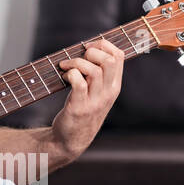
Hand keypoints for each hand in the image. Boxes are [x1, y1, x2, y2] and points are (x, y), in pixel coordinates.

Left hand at [50, 38, 123, 159]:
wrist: (72, 139)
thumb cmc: (82, 110)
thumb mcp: (98, 93)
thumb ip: (99, 74)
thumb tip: (88, 47)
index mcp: (114, 86)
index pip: (119, 56)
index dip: (104, 45)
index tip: (88, 47)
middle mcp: (108, 93)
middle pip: (110, 60)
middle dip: (92, 51)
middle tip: (78, 57)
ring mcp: (95, 101)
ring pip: (94, 70)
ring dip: (76, 63)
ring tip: (66, 66)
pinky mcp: (80, 108)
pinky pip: (79, 84)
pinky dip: (70, 75)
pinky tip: (64, 77)